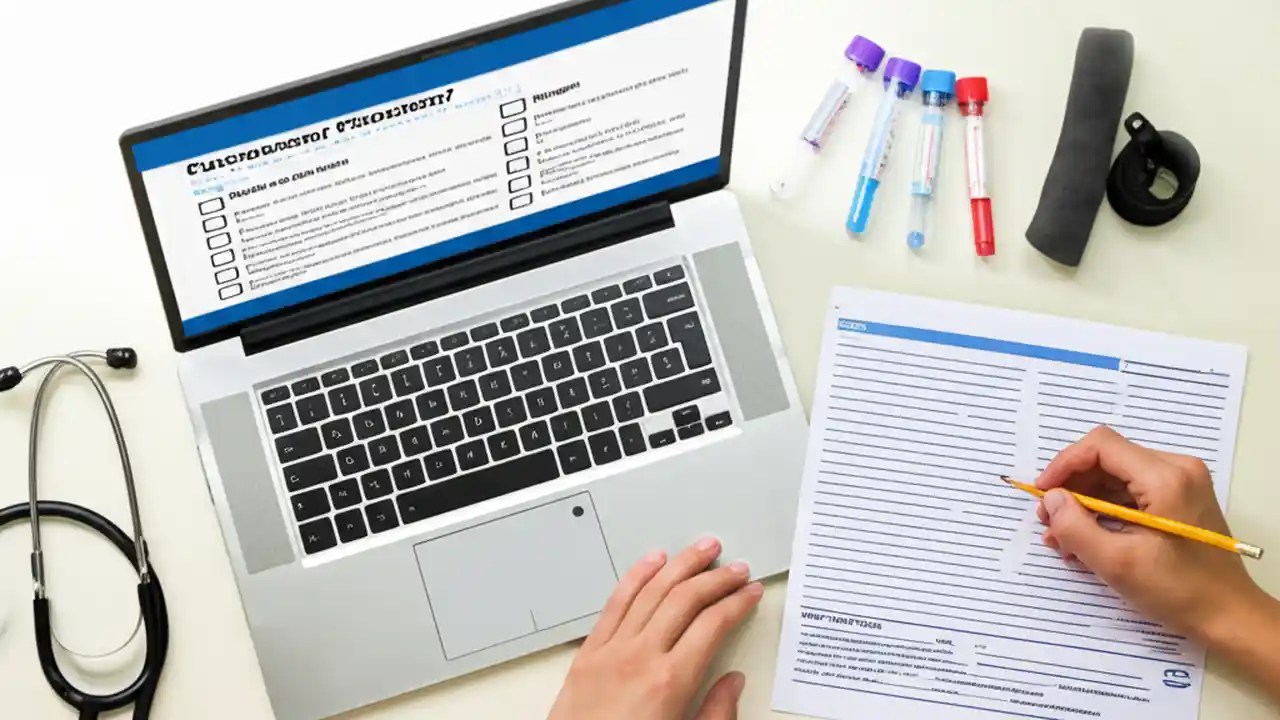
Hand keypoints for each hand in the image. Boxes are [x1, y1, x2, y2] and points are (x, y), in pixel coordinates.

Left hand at [548, 537, 763, 719]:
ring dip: (681, 565)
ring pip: (652, 591)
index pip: (713, 625)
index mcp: (671, 682)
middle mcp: (641, 657)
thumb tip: (734, 682)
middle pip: (686, 599)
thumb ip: (717, 713)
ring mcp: (612, 650)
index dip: (737, 603)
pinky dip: (636, 576)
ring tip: (703, 548)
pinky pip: (615, 603)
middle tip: (735, 568)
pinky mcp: (589, 652)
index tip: (750, 592)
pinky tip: (652, 561)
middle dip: (716, 578)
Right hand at [1035, 426, 1266, 641]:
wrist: (1229, 616)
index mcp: (1166, 478)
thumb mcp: (1118, 563)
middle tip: (1048, 521)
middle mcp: (1176, 469)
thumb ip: (1076, 527)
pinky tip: (1087, 537)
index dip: (1063, 465)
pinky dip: (1105, 511)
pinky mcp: (1179, 499)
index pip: (1101, 446)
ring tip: (1063, 536)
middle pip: (1107, 460)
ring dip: (1085, 502)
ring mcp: (1181, 483)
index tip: (1043, 494)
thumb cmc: (1178, 591)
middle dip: (1072, 488)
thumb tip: (1051, 500)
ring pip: (1116, 477)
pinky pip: (1131, 493)